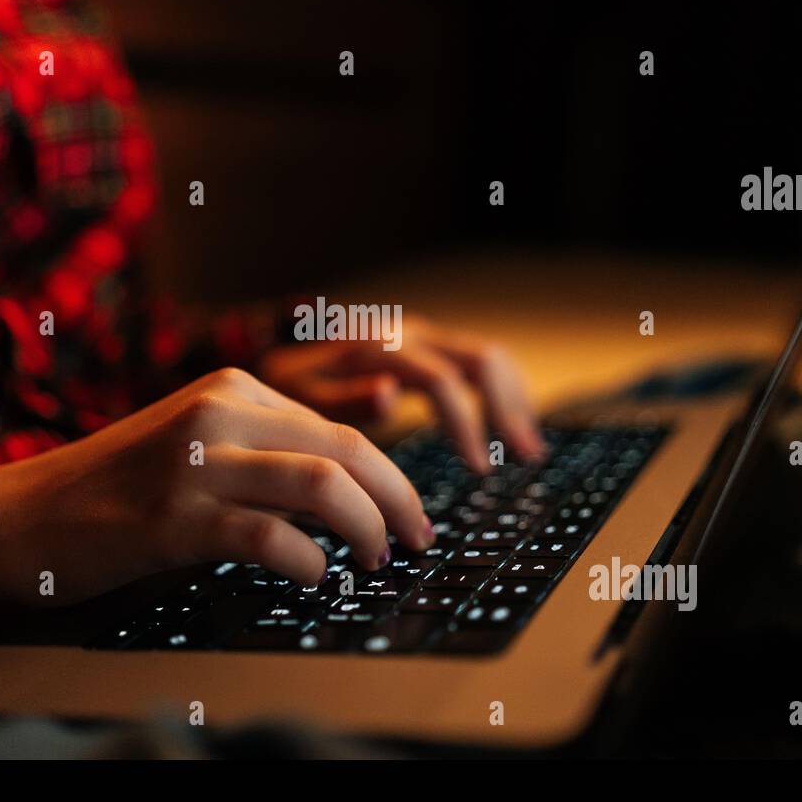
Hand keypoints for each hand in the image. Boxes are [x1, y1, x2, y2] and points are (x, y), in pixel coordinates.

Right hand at [0, 368, 432, 603]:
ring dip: (367, 529)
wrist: (18, 515)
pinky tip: (314, 577)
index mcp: (233, 388)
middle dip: (399, 501)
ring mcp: (196, 462)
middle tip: (418, 541)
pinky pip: (271, 537)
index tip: (410, 515)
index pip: (342, 427)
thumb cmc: (113, 490)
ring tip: (376, 561)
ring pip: (323, 484)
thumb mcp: (196, 446)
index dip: (391, 476)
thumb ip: (264, 454)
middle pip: (348, 449)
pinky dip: (309, 562)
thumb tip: (351, 497)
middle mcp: (220, 411)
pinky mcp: (174, 517)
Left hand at [257, 315, 543, 472]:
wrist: (273, 354)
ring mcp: (420, 335)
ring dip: (513, 398)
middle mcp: (407, 333)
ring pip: (487, 355)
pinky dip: (501, 389)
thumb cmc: (284, 388)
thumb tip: (389, 394)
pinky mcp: (426, 345)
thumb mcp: (297, 398)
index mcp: (380, 346)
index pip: (441, 380)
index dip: (465, 424)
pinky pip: (477, 359)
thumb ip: (342, 398)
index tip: (478, 468)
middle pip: (480, 359)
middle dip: (507, 407)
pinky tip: (511, 424)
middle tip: (525, 456)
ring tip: (528, 447)